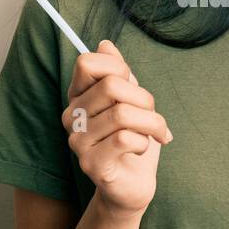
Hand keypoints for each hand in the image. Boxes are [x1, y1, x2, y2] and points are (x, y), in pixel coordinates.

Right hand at [61, 39, 172, 219]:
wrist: (133, 184)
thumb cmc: (133, 139)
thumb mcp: (131, 100)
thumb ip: (118, 72)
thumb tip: (104, 44)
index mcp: (78, 96)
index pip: (87, 63)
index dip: (118, 68)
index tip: (133, 86)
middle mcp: (71, 117)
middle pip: (112, 85)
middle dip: (144, 99)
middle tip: (153, 116)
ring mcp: (78, 141)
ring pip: (123, 113)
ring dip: (152, 123)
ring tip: (156, 133)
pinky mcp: (91, 164)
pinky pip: (125, 138)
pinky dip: (144, 141)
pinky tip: (142, 148)